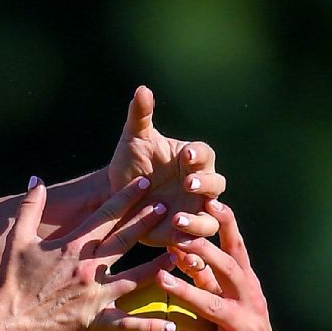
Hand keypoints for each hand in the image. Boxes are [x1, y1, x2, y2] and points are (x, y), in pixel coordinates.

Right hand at [0, 175, 176, 330]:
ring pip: (136, 279)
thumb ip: (30, 208)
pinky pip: (127, 323)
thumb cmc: (9, 280)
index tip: (145, 183)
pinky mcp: (95, 320)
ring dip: (160, 267)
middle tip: (169, 208)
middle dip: (148, 223)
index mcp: (72, 247)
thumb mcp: (17, 239)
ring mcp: (95, 295)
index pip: (105, 216)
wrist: (5, 319)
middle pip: (126, 241)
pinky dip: (150, 326)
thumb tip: (37, 179)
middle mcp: (89, 268)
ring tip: (181, 256)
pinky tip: (171, 326)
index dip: (126, 197)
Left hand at [108, 87, 225, 244]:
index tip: (185, 154)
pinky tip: (174, 240)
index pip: (204, 154)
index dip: (198, 155)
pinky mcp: (183, 234)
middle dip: (205, 185)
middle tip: (187, 184)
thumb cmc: (130, 163)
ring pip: (212, 217)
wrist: (115, 196)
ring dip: (198, 219)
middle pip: (216, 184)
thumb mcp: (133, 139)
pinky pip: (195, 240)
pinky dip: (189, 241)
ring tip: (177, 217)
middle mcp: (200, 185)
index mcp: (193, 160)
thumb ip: (140, 115)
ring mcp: (195, 210)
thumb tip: (142, 89)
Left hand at [157, 200, 270, 330]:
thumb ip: (204, 273)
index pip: (236, 247)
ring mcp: (247, 325)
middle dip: (203, 249)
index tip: (211, 201)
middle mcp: (250, 299)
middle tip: (176, 232)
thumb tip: (180, 244)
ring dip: (188, 290)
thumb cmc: (234, 327)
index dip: (226, 225)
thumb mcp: (223, 296)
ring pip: (215, 304)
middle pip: (227, 269)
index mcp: (245, 282)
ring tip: (161, 279)